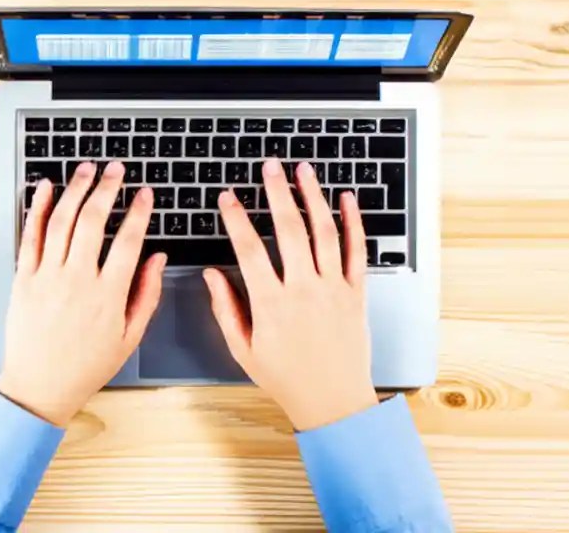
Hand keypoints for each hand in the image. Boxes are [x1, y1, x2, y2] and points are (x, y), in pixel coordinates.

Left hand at [0, 161, 167, 425]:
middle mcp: (77, 281)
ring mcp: (47, 277)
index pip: (128, 241)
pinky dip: (37, 208)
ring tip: (87, 170)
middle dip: (107, 189)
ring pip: (61, 221)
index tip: (145, 193)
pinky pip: (30, 236)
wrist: (40, 387)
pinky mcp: (24, 279)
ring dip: (75, 190)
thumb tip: (158, 258)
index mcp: (108, 296)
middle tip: (116, 169)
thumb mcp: (130, 337)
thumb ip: (147, 295)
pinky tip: (46, 188)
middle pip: (93, 222)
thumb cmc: (86, 366)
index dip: (139, 212)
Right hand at [205, 159, 377, 430]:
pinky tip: (346, 200)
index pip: (249, 249)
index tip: (227, 198)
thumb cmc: (286, 378)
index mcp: (271, 304)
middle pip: (290, 229)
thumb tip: (211, 274)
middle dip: (277, 192)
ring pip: (324, 232)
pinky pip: (356, 251)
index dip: (236, 219)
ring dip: (313, 197)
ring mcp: (333, 289)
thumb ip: (225, 308)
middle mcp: (304, 290)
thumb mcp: (243, 349)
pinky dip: (353, 222)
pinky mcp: (355, 293)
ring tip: (303, 170)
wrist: (334, 401)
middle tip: (270, 167)